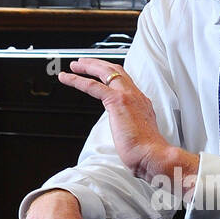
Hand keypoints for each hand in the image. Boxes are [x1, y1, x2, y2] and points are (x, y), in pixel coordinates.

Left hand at [59, 58, 174, 181]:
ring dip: (88, 66)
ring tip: (74, 66)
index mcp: (142, 103)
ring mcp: (127, 96)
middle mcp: (136, 95)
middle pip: (116, 70)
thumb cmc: (147, 152)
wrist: (152, 154)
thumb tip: (127, 136)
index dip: (112, 75)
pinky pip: (92, 85)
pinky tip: (67, 78)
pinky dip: (77, 80)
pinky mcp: (116, 101)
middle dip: (98, 64)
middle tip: (84, 63)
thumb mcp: (141, 135)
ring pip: (105, 72)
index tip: (102, 73)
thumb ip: (133, 130)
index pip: (126, 81)